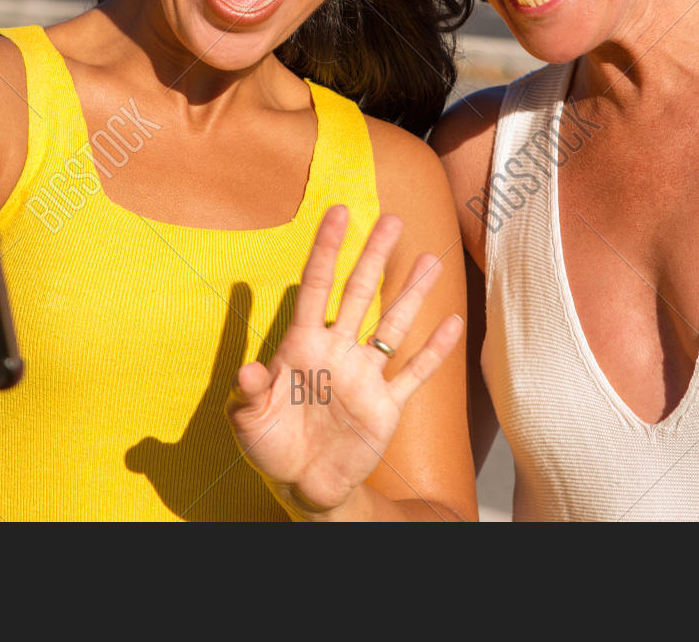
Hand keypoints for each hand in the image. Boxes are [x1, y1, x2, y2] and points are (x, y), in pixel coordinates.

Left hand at [226, 205, 463, 519]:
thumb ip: (248, 394)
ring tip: (431, 261)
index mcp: (302, 346)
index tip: (337, 213)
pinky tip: (452, 324)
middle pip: (360, 294)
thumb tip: (247, 371)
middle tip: (393, 220)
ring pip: (392, 326)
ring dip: (412, 295)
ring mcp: (364, 377)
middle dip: (375, 257)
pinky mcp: (386, 406)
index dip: (326, 250)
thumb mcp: (248, 421)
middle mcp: (337, 351)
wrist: (303, 485)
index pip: (315, 287)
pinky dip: (433, 352)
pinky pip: (413, 374)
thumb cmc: (271, 445)